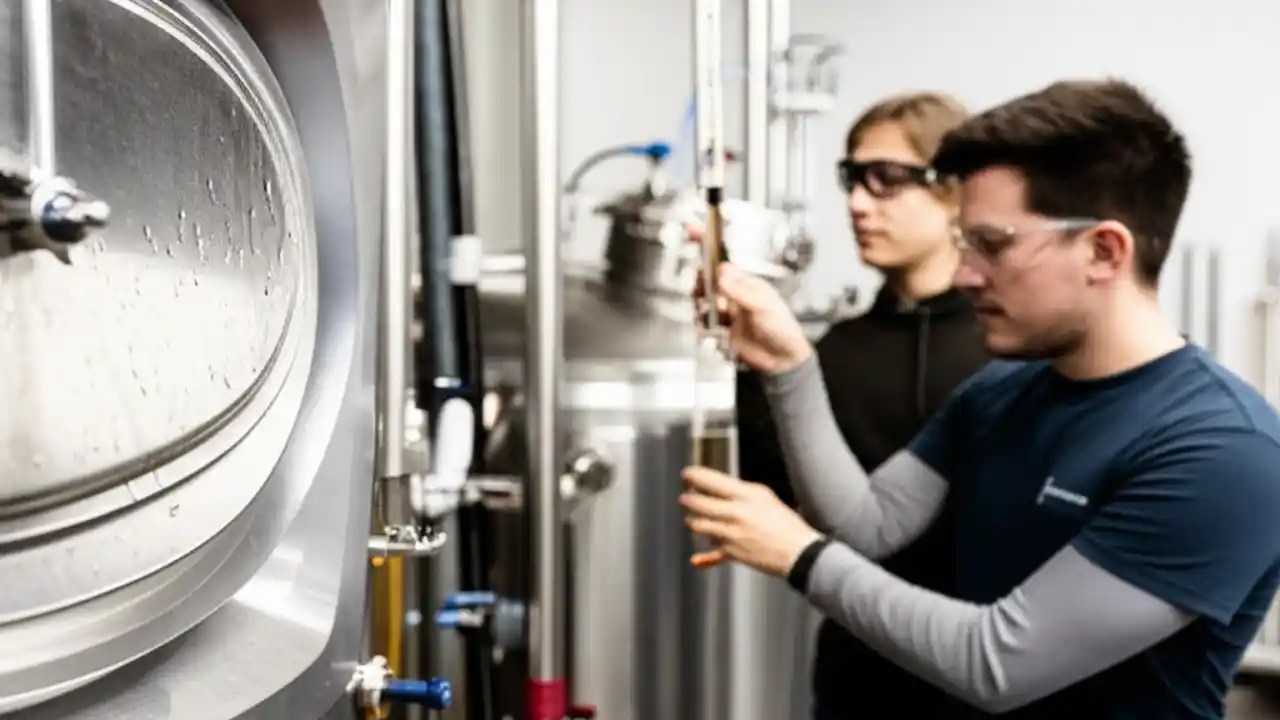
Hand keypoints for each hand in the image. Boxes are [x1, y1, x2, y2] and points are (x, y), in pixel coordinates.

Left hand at [679, 466, 823, 577]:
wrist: (798, 552)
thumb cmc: (786, 523)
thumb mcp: (765, 497)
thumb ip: (741, 492)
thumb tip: (719, 488)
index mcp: (745, 495)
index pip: (711, 480)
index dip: (694, 476)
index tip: (686, 474)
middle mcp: (735, 513)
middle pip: (697, 503)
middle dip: (687, 499)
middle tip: (684, 497)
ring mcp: (731, 534)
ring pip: (698, 525)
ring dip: (693, 521)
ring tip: (692, 519)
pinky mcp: (732, 553)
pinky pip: (712, 555)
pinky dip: (703, 559)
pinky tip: (696, 559)